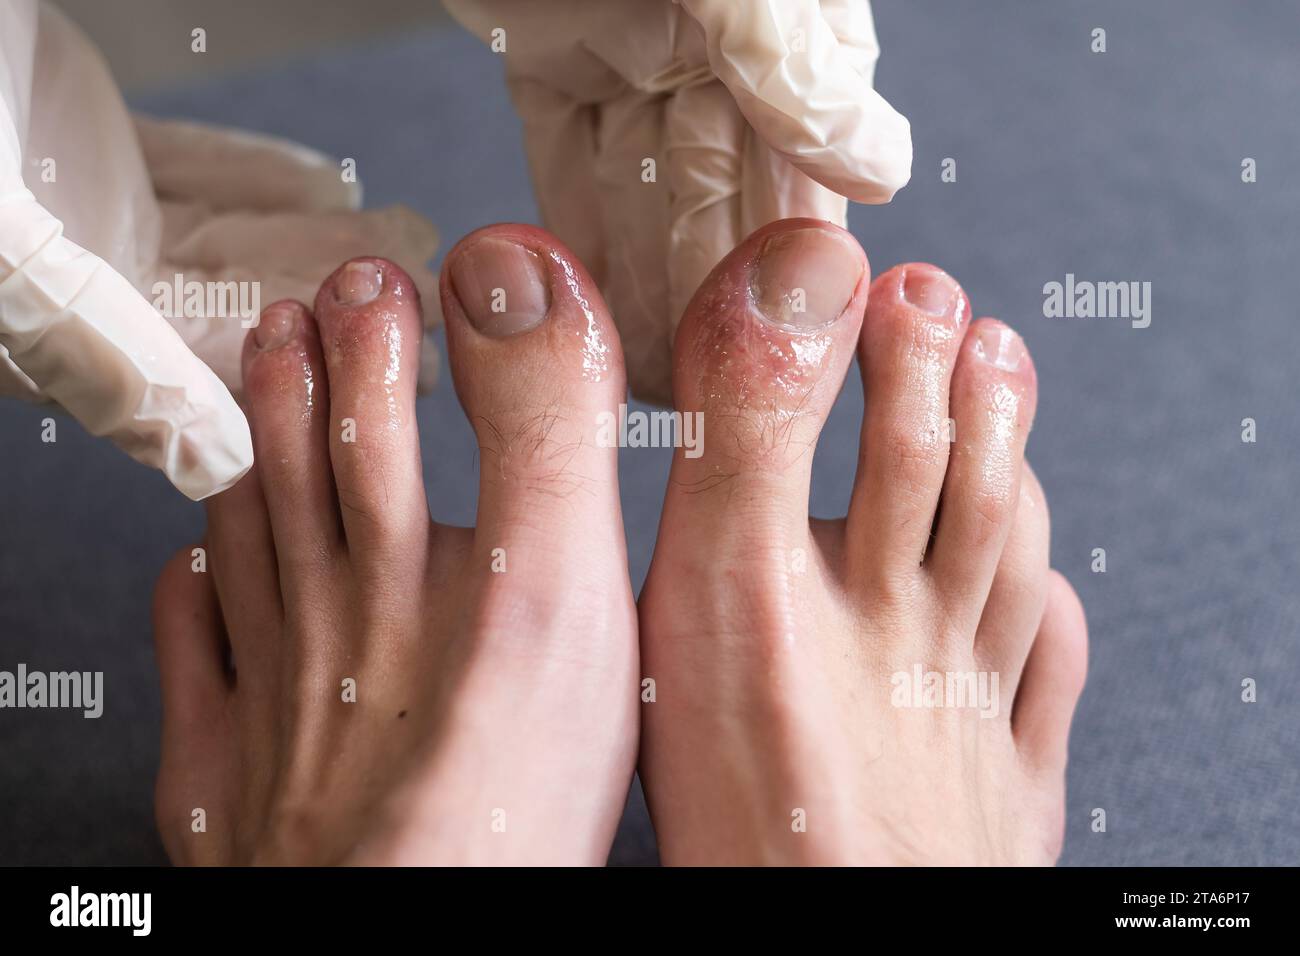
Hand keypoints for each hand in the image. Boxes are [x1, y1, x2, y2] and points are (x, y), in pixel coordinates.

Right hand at [0, 1, 438, 498]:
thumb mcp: (0, 240)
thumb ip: (94, 347)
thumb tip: (204, 459)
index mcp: (31, 328)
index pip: (195, 377)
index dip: (300, 384)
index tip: (394, 383)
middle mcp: (58, 278)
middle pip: (225, 310)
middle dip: (328, 314)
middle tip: (427, 315)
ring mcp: (72, 206)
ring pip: (221, 237)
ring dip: (315, 242)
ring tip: (404, 249)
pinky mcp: (81, 135)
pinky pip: (194, 167)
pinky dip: (264, 176)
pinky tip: (328, 185)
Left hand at [444, 0, 911, 403]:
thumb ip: (794, 54)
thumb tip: (880, 164)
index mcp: (782, 26)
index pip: (802, 163)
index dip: (794, 257)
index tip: (794, 344)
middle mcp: (712, 45)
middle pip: (718, 192)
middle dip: (714, 291)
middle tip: (709, 392)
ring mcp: (628, 47)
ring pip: (642, 189)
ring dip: (641, 279)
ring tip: (646, 374)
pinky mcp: (547, 49)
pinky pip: (567, 153)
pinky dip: (573, 223)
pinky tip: (580, 292)